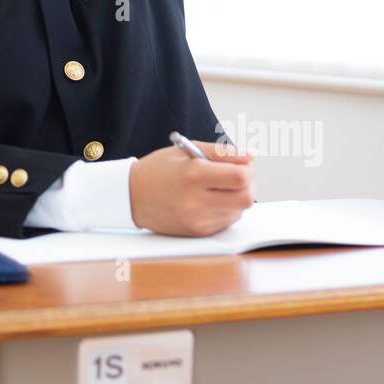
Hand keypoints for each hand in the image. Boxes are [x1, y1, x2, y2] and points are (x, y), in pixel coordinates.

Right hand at [128, 139, 255, 236]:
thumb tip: (252, 155)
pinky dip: (225, 210)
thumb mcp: (186, 151)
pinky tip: (208, 201)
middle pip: (246, 198)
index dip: (247, 169)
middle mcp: (196, 201)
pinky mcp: (198, 233)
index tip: (240, 165)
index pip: (241, 177)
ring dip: (236, 199)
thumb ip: (222, 152)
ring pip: (239, 211)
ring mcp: (197, 220)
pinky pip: (226, 221)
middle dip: (247, 186)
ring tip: (216, 188)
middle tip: (236, 177)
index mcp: (193, 175)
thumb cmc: (160, 169)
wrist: (131, 196)